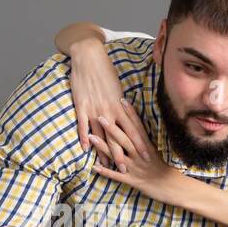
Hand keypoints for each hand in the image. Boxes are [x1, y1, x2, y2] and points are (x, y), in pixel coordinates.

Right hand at [67, 38, 139, 157]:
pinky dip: (84, 137)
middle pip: (117, 138)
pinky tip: (86, 149)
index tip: (146, 156)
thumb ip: (121, 105)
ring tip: (107, 165)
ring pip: (100, 135)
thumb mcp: (118, 89)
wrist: (89, 57)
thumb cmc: (105, 71)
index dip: (139, 144)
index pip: (133, 130)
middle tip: (127, 169)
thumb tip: (127, 115)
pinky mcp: (81, 106)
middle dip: (122, 155)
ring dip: (103, 151)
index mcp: (120, 107)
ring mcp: (94, 109)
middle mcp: (109, 111)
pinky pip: (83, 125)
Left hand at [88, 101, 171, 196]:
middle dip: (112, 127)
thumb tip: (136, 128)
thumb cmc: (166, 170)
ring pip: (118, 155)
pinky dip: (106, 172)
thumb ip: (145, 141)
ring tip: (91, 136)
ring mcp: (135, 168)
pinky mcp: (132, 180)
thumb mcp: (158, 153)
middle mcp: (141, 156)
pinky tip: (94, 166)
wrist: (173, 188)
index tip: (122, 101)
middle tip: (100, 115)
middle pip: (125, 139)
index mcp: (148, 147)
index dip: (130, 114)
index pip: (137, 128)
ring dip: (104, 146)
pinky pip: (117, 176)